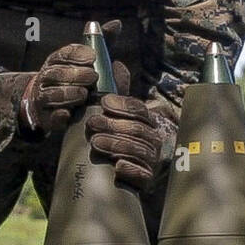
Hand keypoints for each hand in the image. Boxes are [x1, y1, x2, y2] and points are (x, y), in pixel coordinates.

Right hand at [19, 43, 96, 134]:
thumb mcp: (91, 61)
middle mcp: (47, 77)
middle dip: (74, 74)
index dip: (77, 54)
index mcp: (58, 61)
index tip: (92, 57)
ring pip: (50, 94)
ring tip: (83, 95)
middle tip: (93, 76)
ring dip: (67, 94)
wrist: (53, 106)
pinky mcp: (46, 118)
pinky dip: (58, 115)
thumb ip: (103, 43)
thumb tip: (117, 23)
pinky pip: (49, 117)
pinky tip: (67, 114)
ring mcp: (44, 98)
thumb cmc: (78, 79)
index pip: (64, 54)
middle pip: (55, 73)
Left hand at [85, 62, 159, 187]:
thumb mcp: (109, 115)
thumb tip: (116, 64)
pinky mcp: (145, 180)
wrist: (106, 176)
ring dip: (116, 144)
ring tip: (95, 142)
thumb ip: (113, 93)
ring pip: (138, 149)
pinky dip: (130, 169)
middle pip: (138, 129)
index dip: (123, 105)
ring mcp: (151, 160)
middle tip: (91, 123)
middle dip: (113, 125)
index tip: (104, 102)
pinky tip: (116, 167)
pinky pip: (143, 174)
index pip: (139, 110)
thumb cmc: (108, 140)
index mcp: (146, 122)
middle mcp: (153, 140)